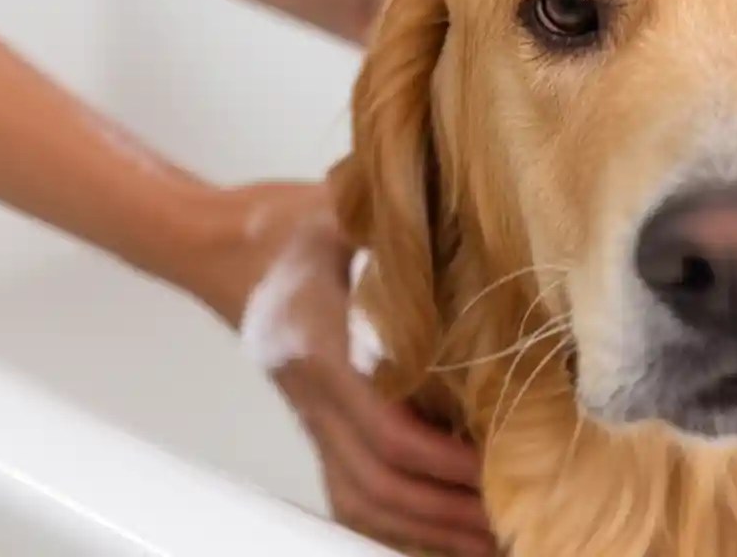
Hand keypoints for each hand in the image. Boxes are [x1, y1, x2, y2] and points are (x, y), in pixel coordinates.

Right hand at [195, 182, 495, 555]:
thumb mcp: (342, 212)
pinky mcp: (315, 424)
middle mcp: (316, 398)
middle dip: (445, 511)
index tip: (496, 467)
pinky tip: (438, 529)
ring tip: (488, 541)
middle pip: (379, 481)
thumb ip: (393, 233)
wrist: (225, 248)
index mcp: (324, 351)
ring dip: (425, 528)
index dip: (443, 459)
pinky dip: (395, 522)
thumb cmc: (289, 229)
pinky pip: (349, 491)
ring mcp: (313, 417)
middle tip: (511, 519)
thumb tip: (472, 240)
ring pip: (362, 498)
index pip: (387, 428)